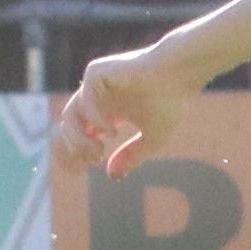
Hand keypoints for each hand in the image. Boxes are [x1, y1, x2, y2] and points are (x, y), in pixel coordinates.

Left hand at [54, 46, 194, 176]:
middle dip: (79, 146)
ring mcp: (94, 85)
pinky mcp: (96, 73)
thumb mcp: (153, 138)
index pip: (81, 132)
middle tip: (97, 156)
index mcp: (108, 111)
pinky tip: (111, 131)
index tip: (99, 160)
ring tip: (100, 147)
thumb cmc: (171, 103)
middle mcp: (98, 98)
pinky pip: (84, 100)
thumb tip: (112, 177)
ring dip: (80, 137)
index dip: (84, 149)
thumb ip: (132, 156)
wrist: (180, 74)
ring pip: (70, 114)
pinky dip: (94, 119)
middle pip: (71, 125)